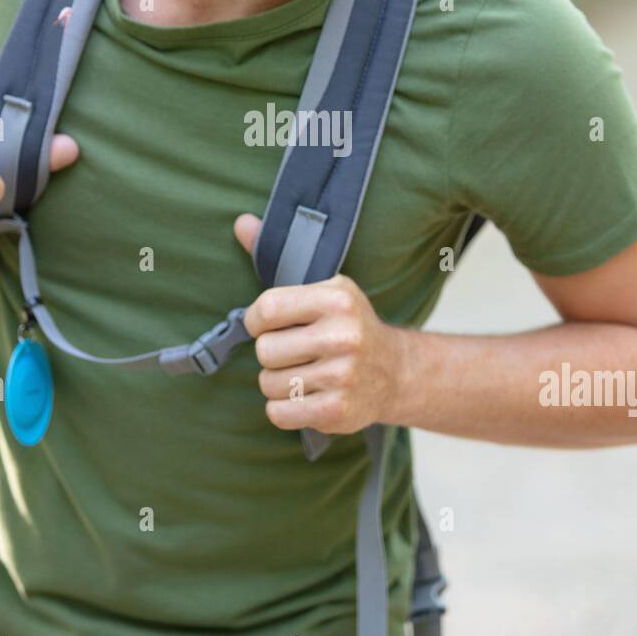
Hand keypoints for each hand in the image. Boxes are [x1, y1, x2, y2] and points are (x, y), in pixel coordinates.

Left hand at [234, 212, 404, 435]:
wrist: (395, 371)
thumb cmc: (347, 326)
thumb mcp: (323, 287)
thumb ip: (274, 256)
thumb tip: (240, 222)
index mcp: (337, 299)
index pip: (266, 310)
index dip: (256, 322)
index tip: (267, 325)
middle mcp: (343, 336)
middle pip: (265, 350)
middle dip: (271, 354)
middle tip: (293, 352)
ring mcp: (343, 376)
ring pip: (269, 384)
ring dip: (278, 383)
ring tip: (302, 374)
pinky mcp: (338, 411)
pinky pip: (279, 413)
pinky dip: (283, 408)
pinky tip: (304, 396)